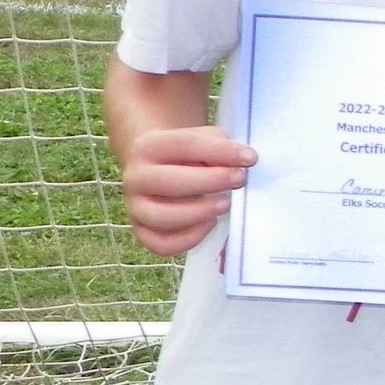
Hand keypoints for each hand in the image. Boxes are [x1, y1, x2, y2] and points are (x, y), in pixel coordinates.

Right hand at [120, 125, 253, 256]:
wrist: (160, 170)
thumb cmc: (189, 155)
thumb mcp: (202, 139)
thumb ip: (220, 145)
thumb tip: (245, 159)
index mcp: (147, 147)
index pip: (183, 145)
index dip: (220, 152)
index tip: (250, 158)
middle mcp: (135, 177)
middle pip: (169, 182)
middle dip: (211, 181)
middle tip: (239, 180)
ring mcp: (136, 207)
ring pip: (163, 217)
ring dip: (200, 212)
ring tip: (225, 204)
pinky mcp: (142, 232)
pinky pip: (162, 244)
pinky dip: (189, 238)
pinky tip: (210, 223)